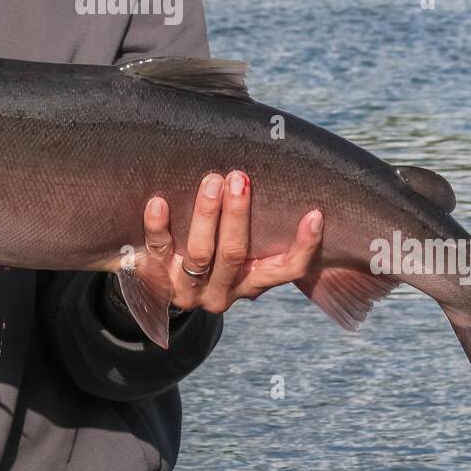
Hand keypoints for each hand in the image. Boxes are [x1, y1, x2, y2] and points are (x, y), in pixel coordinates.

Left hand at [139, 171, 322, 313]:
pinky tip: (158, 202)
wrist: (157, 285)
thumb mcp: (238, 251)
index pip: (286, 270)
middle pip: (235, 255)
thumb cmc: (210, 252)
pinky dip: (158, 226)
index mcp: (250, 283)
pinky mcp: (156, 279)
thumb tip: (285, 186)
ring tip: (211, 181)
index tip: (315, 215)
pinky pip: (158, 251)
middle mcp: (221, 293)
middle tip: (239, 178)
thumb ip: (260, 232)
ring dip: (207, 214)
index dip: (304, 246)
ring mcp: (187, 289)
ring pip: (201, 253)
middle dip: (238, 214)